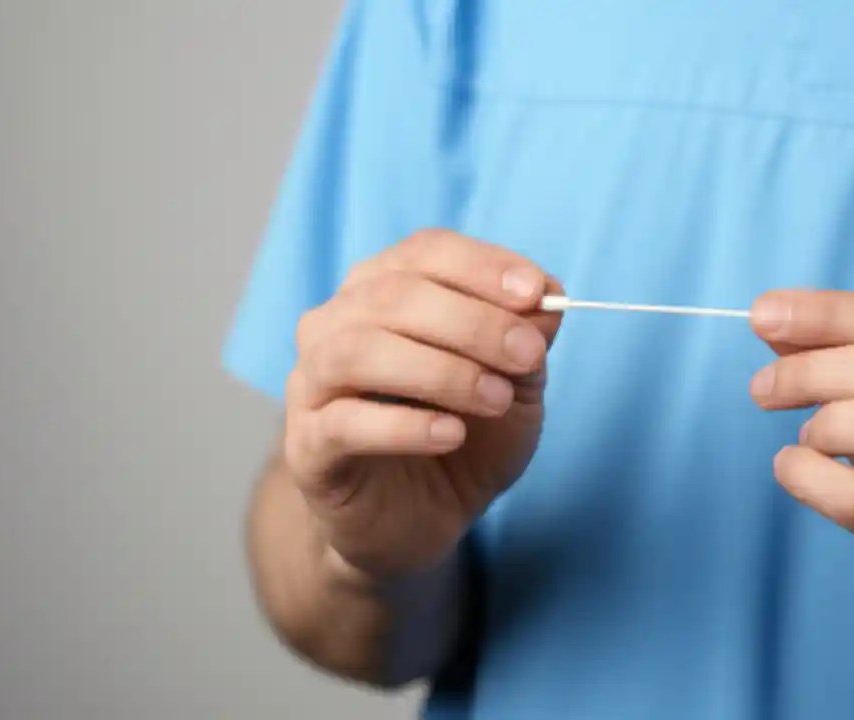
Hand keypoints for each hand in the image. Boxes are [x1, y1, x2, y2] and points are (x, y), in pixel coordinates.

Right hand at [284, 230, 559, 578]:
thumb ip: (527, 341)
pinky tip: (452, 434)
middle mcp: (335, 325)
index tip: (536, 292)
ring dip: (440, 370)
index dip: (481, 266)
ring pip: (358, 351)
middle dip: (473, 322)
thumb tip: (547, 299)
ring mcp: (312, 384)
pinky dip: (404, 425)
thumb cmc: (459, 437)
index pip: (424, 252)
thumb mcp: (515, 386)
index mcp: (382, 290)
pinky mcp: (306, 447)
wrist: (417, 523)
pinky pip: (343, 423)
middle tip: (528, 356)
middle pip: (393, 295)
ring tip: (495, 399)